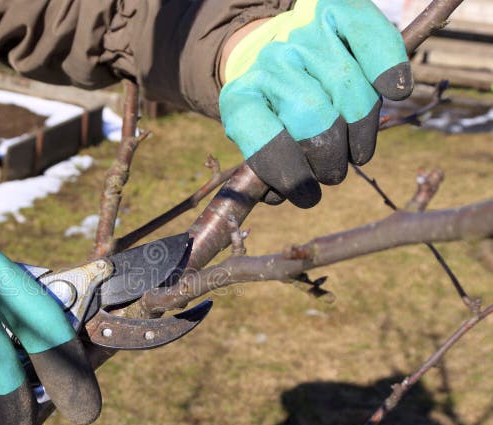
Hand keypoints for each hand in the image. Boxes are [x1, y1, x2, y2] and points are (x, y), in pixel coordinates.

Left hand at [219, 0, 412, 207]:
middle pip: (314, 119)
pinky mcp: (337, 9)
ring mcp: (303, 34)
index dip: (289, 175)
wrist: (273, 46)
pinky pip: (374, 42)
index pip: (264, 142)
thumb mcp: (258, 137)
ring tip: (356, 152)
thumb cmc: (273, 107)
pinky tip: (394, 93)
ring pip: (350, 92)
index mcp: (241, 98)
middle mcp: (269, 62)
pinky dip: (389, 71)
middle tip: (334, 173)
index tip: (306, 196)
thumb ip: (267, 167)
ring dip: (361, 134)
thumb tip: (280, 197)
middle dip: (330, 159)